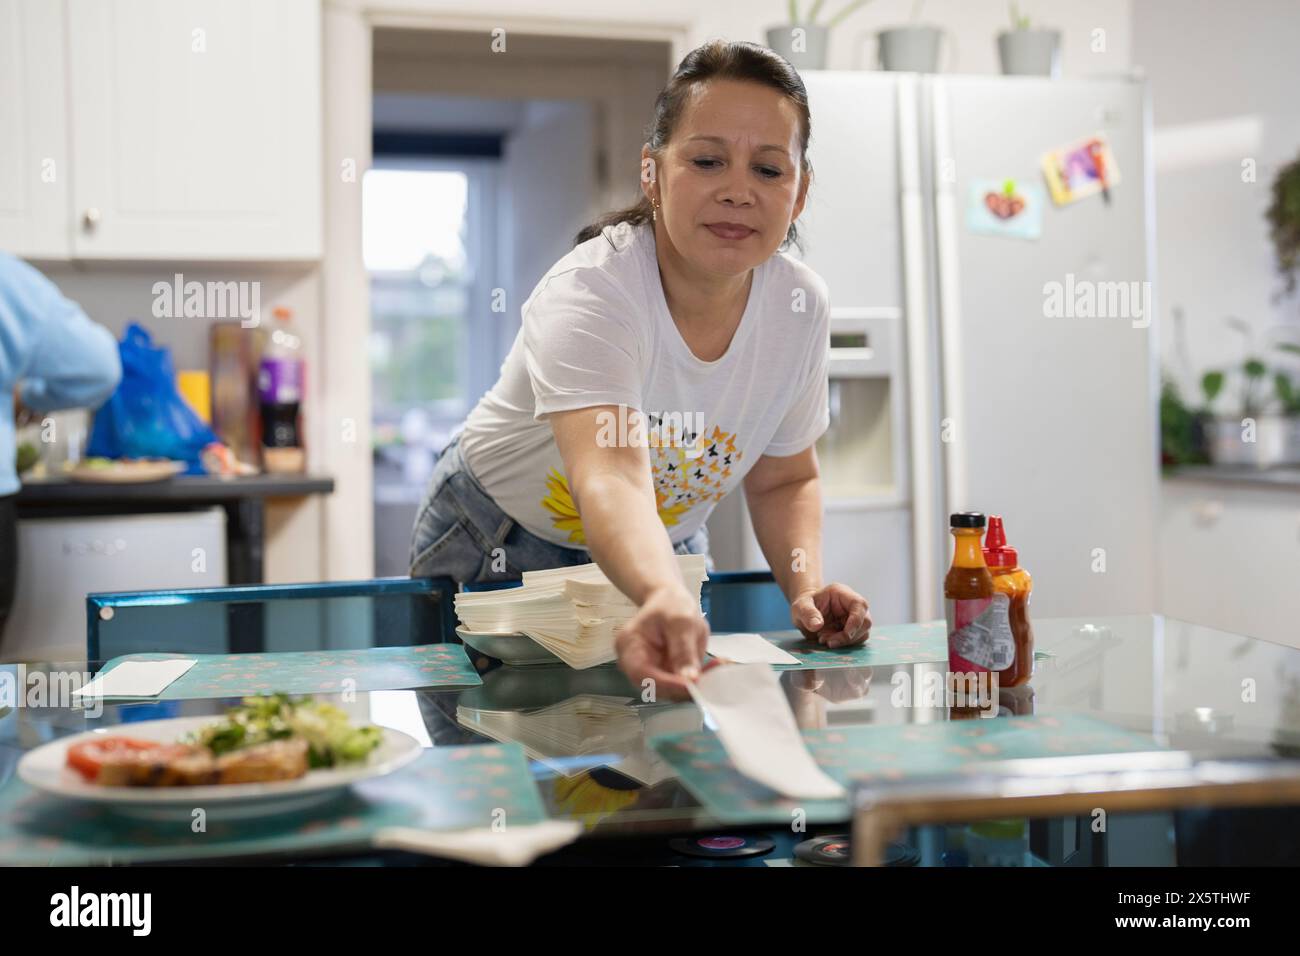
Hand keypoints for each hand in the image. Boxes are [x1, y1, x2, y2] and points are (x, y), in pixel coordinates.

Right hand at [614, 583, 709, 700]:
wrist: (671, 603)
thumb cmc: (671, 605)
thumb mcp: (681, 621)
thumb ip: (683, 650)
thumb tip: (690, 679)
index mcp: (629, 645)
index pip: (642, 674)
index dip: (666, 684)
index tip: (691, 685)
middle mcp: (633, 664)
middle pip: (655, 687)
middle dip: (684, 687)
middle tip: (710, 677)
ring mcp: (649, 672)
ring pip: (670, 691)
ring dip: (695, 684)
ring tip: (716, 666)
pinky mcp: (664, 676)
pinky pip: (680, 686)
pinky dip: (698, 679)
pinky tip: (713, 666)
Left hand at [790, 583, 871, 647]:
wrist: (805, 613)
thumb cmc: (804, 606)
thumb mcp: (800, 607)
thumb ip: (808, 613)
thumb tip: (817, 625)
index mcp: (842, 593)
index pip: (859, 605)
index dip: (856, 621)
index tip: (845, 635)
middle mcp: (852, 605)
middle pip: (865, 622)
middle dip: (848, 636)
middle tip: (828, 642)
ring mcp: (855, 617)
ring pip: (862, 633)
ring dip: (845, 642)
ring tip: (823, 639)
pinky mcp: (853, 629)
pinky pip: (855, 640)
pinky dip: (843, 644)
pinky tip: (828, 641)